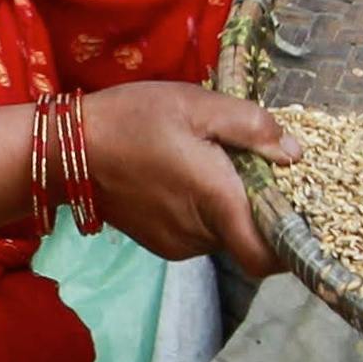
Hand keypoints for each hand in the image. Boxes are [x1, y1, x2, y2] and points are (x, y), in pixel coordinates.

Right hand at [0, 83, 290, 267]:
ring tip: (211, 165)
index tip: (294, 213)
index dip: (288, 245)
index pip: (267, 256)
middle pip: (249, 238)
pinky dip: (204, 213)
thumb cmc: (133, 120)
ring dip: (228, 208)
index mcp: (217, 202)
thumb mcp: (197, 105)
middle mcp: (200, 235)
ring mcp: (177, 245)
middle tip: (247, 164)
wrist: (68, 151)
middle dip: (256, 208)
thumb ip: (252, 128)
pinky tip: (185, 179)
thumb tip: (293, 154)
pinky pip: (199, 234)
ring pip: (224, 235)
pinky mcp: (159, 244)